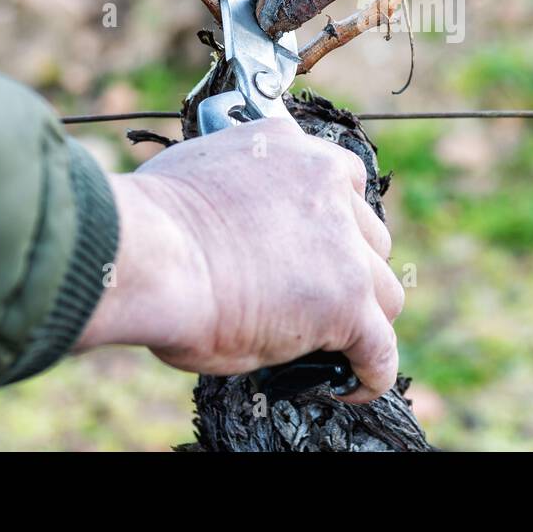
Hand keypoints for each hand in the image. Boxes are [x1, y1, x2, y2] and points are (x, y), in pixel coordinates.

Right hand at [75, 118, 403, 402]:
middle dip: (350, 270)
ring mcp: (343, 245)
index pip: (344, 181)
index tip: (321, 248)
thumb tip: (234, 228)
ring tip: (334, 345)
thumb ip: (238, 195)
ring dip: (363, 317)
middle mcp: (326, 184)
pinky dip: (372, 369)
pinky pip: (380, 345)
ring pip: (384, 291)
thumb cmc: (148, 226)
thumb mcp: (199, 180)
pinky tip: (354, 384)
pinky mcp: (347, 301)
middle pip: (369, 238)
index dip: (337, 222)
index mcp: (287, 146)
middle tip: (316, 301)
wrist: (150, 256)